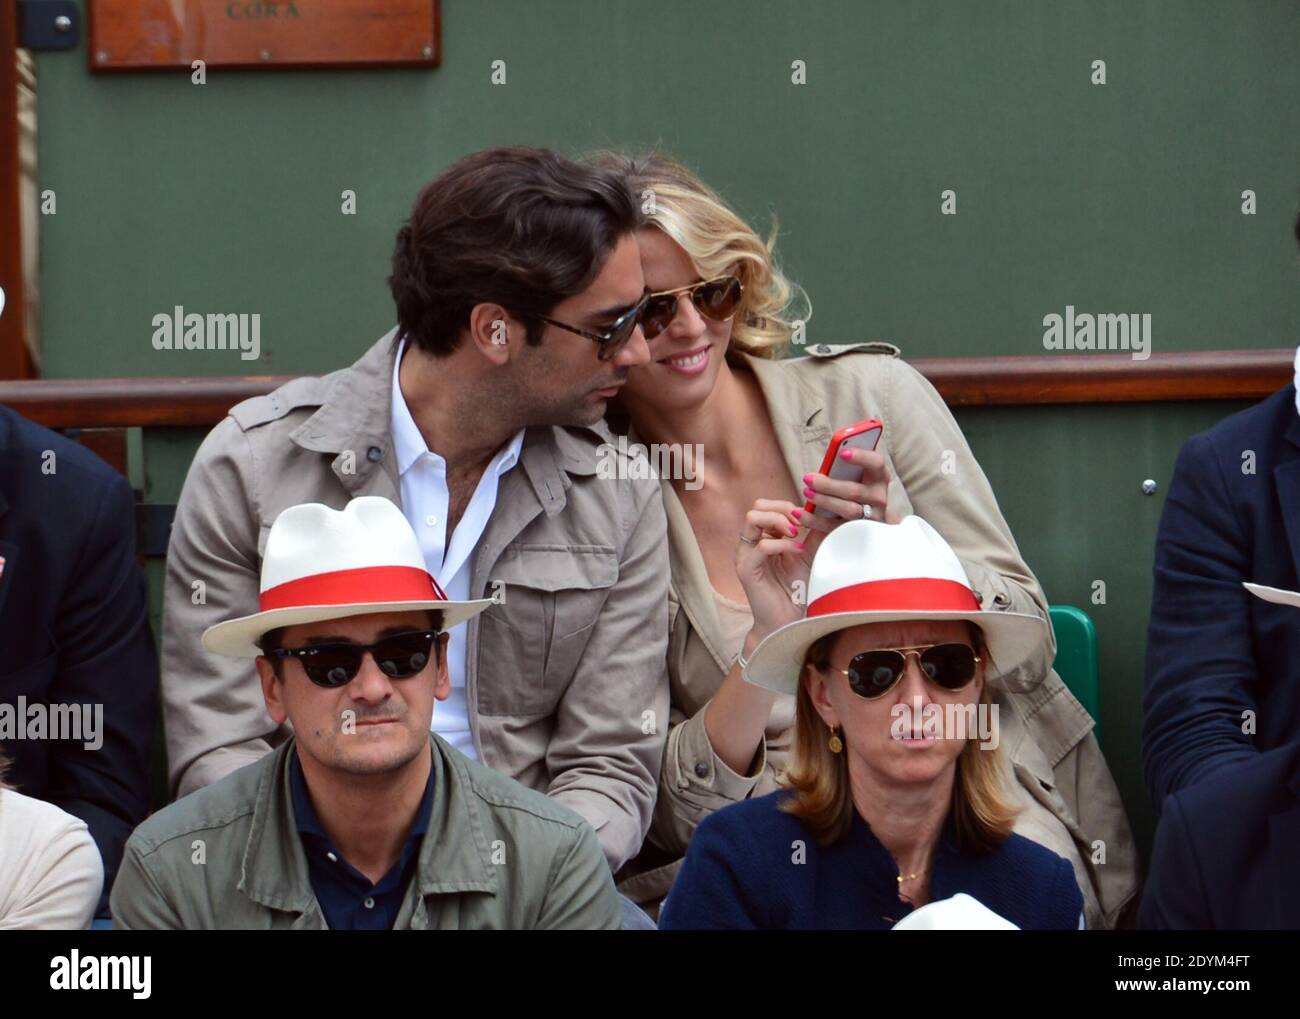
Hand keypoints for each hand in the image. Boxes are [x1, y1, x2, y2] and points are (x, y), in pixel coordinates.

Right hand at [735, 499, 836, 637]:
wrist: (788, 621)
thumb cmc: (797, 590)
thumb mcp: (809, 554)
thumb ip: (815, 532)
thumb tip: (829, 509)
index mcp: (762, 538)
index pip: (766, 506)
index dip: (788, 505)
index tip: (808, 516)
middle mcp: (750, 543)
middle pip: (757, 506)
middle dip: (782, 509)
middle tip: (801, 523)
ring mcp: (745, 555)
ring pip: (752, 518)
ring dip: (778, 521)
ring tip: (796, 533)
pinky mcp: (746, 569)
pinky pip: (762, 546)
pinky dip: (783, 544)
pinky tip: (798, 551)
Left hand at [801, 446, 899, 524]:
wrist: (868, 522)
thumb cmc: (855, 489)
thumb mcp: (856, 476)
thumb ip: (846, 466)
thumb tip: (831, 455)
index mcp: (879, 477)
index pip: (876, 464)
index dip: (862, 457)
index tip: (842, 453)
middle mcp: (878, 498)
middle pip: (855, 491)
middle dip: (829, 485)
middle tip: (808, 478)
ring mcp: (869, 517)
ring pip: (847, 510)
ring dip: (824, 501)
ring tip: (806, 492)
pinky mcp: (855, 533)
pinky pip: (833, 527)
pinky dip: (814, 520)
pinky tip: (799, 513)